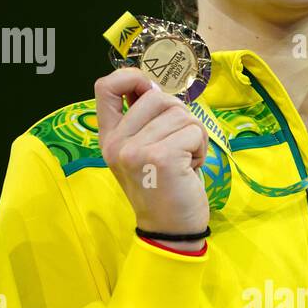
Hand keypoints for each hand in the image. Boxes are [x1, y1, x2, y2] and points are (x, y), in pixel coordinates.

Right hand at [94, 68, 209, 245]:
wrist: (169, 230)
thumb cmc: (163, 187)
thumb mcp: (142, 151)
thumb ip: (143, 120)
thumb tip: (155, 87)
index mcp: (109, 138)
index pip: (106, 87)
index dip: (131, 78)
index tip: (149, 91)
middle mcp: (117, 143)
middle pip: (156, 96)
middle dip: (178, 116)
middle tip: (177, 145)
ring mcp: (136, 150)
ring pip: (180, 113)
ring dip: (193, 135)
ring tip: (184, 160)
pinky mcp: (161, 157)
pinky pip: (194, 131)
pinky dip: (201, 148)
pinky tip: (190, 168)